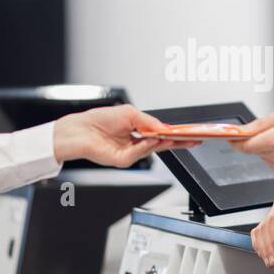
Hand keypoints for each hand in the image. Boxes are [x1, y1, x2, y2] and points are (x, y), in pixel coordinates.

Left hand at [52, 105, 196, 167]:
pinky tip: (150, 140)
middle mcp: (136, 143)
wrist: (80, 129)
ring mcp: (130, 153)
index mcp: (138, 131)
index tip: (190, 134)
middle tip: (193, 141)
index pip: (161, 134)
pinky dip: (146, 146)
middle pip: (162, 145)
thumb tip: (164, 128)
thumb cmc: (100, 119)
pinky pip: (139, 153)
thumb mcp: (130, 113)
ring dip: (163, 143)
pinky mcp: (123, 160)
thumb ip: (149, 121)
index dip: (176, 134)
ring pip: (152, 150)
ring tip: (172, 137)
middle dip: (178, 143)